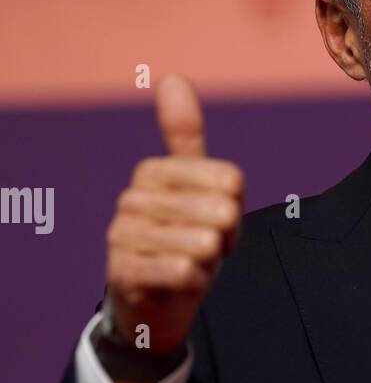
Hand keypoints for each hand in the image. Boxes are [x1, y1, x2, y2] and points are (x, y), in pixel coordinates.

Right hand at [105, 74, 244, 363]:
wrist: (152, 306)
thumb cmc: (181, 242)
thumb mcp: (196, 190)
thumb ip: (187, 139)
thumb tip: (172, 77)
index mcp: (154, 172)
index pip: (231, 181)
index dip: (236, 211)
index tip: (218, 225)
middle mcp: (133, 198)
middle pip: (221, 212)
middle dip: (225, 240)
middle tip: (205, 251)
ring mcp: (122, 235)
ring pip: (204, 243)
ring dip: (209, 264)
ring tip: (190, 265)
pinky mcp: (122, 273)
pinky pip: (182, 271)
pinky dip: (193, 282)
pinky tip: (179, 282)